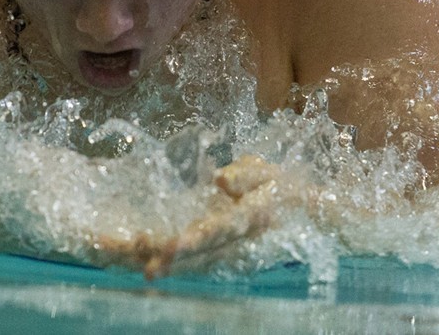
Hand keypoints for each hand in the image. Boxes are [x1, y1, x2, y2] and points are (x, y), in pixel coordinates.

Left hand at [92, 155, 289, 279]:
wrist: (299, 212)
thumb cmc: (277, 185)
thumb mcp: (267, 172)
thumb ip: (245, 175)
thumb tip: (219, 180)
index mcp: (250, 219)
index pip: (219, 230)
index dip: (195, 240)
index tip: (172, 246)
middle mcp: (238, 241)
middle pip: (202, 254)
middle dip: (173, 261)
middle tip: (145, 265)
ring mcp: (229, 251)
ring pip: (196, 263)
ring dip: (169, 265)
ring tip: (139, 263)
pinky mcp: (219, 253)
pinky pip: (195, 262)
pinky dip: (172, 264)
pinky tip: (144, 261)